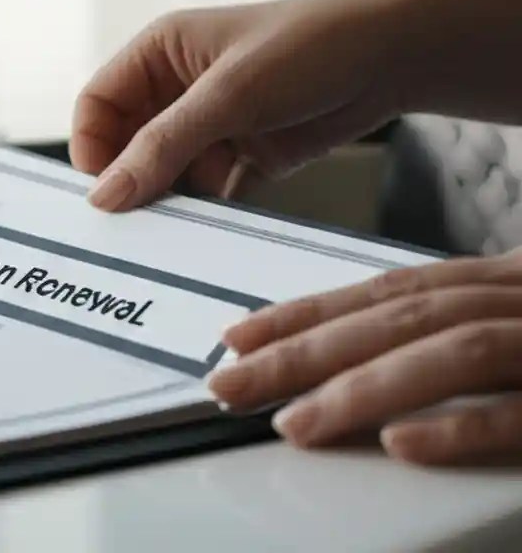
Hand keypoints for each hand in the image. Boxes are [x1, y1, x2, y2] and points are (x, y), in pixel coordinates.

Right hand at [71, 0, 521, 211]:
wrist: (395, 58)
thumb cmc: (311, 47)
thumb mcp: (229, 96)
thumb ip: (163, 147)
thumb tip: (104, 196)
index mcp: (159, 53)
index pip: (97, 105)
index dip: (92, 147)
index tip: (104, 192)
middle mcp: (176, 89)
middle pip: (125, 145)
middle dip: (128, 181)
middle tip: (131, 224)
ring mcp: (210, 125)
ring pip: (163, 174)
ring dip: (165, 201)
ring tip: (171, 229)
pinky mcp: (241, 156)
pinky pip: (203, 193)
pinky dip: (201, 213)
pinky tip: (207, 230)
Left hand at [207, 251, 521, 464]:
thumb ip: (461, 328)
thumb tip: (365, 354)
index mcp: (506, 282)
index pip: (389, 291)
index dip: (307, 313)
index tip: (236, 338)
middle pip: (400, 318)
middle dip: (304, 351)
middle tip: (230, 384)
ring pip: (452, 352)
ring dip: (362, 387)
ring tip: (292, 423)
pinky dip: (458, 426)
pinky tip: (399, 443)